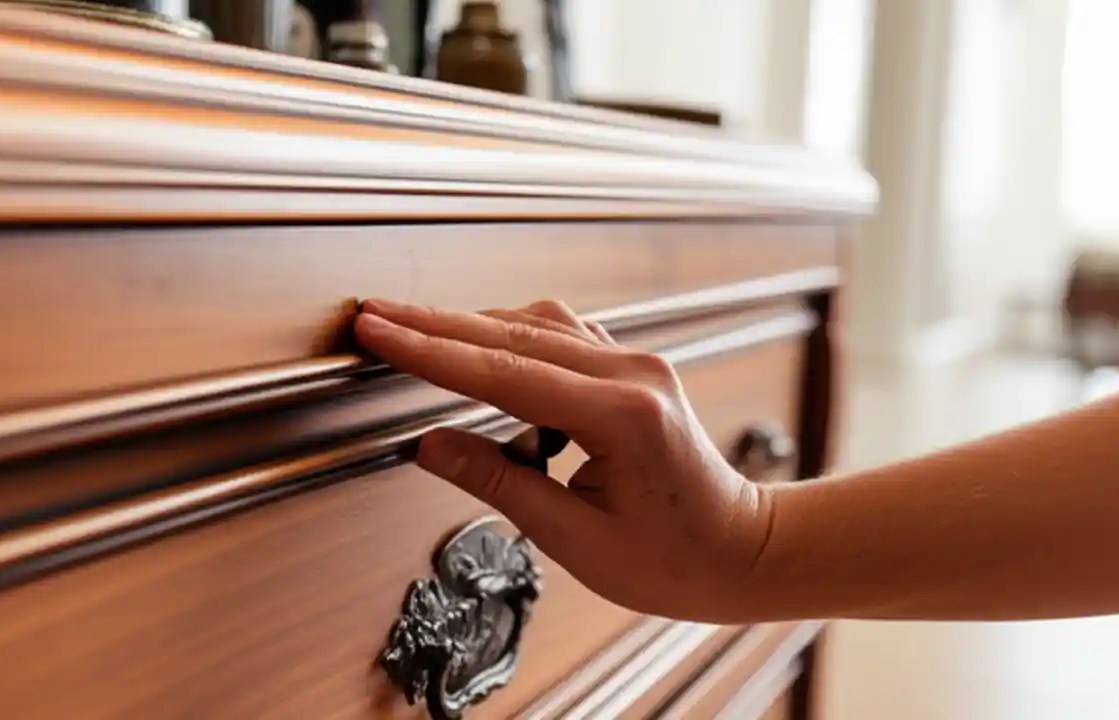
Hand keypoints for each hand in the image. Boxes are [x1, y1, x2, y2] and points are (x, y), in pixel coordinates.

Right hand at [354, 299, 771, 621]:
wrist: (743, 551)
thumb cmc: (676, 560)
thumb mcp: (576, 538)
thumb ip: (500, 483)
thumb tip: (431, 445)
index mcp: (621, 416)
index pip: (502, 373)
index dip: (431, 353)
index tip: (380, 332)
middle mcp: (632, 374)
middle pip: (513, 334)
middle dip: (435, 324)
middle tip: (375, 314)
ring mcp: (636, 365)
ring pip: (537, 326)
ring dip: (470, 325)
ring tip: (411, 330)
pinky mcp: (633, 370)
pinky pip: (561, 337)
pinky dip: (510, 339)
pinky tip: (479, 349)